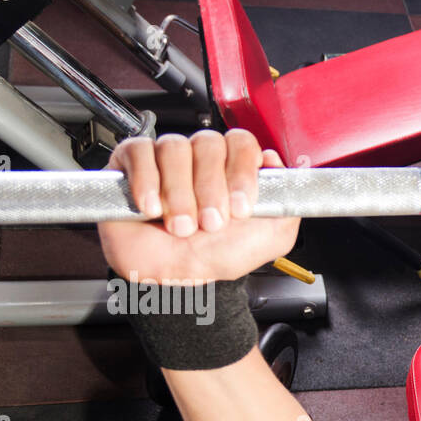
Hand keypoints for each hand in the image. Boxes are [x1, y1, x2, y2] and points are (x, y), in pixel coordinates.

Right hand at [97, 129, 300, 283]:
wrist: (174, 277)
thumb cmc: (216, 255)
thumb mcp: (270, 237)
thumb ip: (287, 203)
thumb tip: (277, 163)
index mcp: (232, 167)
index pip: (241, 142)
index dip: (242, 172)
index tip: (240, 208)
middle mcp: (201, 158)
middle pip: (209, 144)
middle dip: (211, 189)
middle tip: (210, 223)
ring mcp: (166, 157)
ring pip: (174, 148)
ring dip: (179, 195)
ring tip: (181, 226)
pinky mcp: (133, 161)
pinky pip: (139, 152)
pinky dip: (147, 183)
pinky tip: (151, 209)